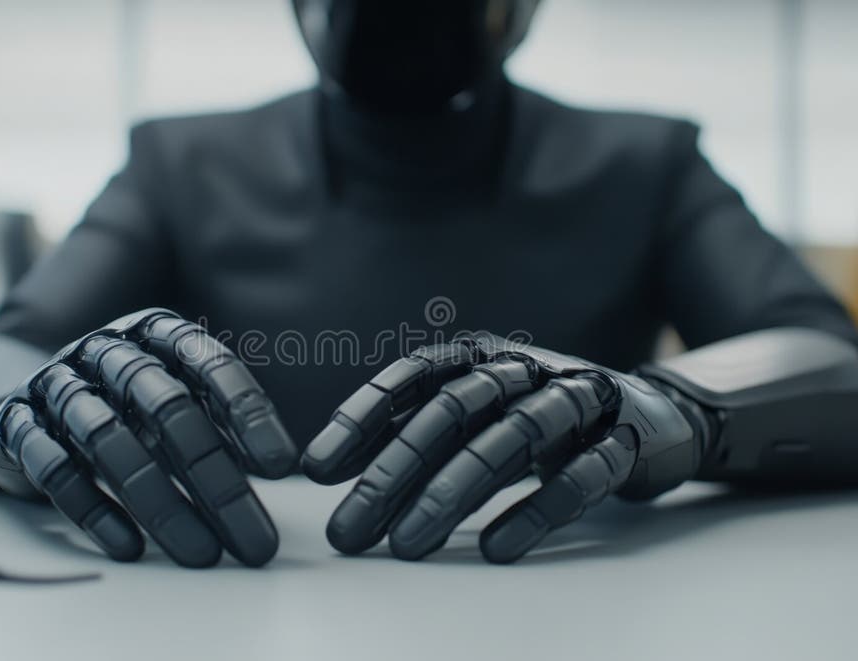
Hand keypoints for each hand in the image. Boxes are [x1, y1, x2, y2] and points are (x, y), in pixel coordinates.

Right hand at [0, 309, 298, 566]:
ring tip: (203, 555)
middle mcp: (107, 351)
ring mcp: (58, 385)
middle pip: (166, 409)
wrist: (25, 397)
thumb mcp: (174, 395)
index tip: (283, 467)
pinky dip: (92, 510)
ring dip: (159, 503)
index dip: (247, 412)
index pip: (209, 365)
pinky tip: (130, 548)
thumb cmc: (126, 402)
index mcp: (155, 333)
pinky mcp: (16, 427)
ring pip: (109, 441)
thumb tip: (284, 464)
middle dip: (216, 479)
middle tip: (255, 540)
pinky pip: (53, 467)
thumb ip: (220, 420)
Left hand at [301, 332, 702, 562]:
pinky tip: (496, 548)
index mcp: (484, 356)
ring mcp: (578, 400)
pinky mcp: (625, 442)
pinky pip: (581, 476)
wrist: (651, 416)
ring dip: (454, 492)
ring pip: (511, 438)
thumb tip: (330, 469)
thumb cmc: (539, 419)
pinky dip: (537, 511)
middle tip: (351, 531)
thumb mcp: (478, 415)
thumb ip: (416, 429)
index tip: (316, 471)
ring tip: (408, 547)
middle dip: (395, 473)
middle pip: (452, 411)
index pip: (413, 376)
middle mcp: (526, 369)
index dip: (362, 417)